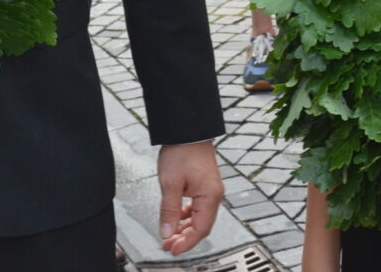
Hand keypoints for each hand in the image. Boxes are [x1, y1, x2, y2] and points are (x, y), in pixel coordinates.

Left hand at [157, 141, 222, 255]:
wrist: (187, 130)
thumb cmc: (181, 152)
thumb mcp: (170, 184)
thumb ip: (169, 211)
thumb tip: (167, 232)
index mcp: (210, 196)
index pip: (200, 229)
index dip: (187, 243)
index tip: (172, 250)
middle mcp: (214, 195)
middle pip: (202, 226)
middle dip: (185, 238)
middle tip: (167, 246)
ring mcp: (211, 190)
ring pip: (200, 217)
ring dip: (185, 228)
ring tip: (170, 235)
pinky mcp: (205, 185)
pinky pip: (198, 207)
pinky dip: (187, 216)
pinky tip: (177, 218)